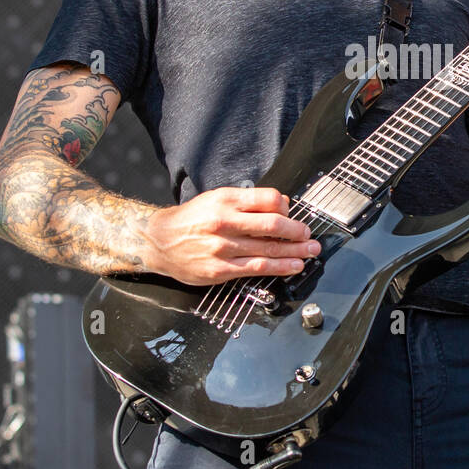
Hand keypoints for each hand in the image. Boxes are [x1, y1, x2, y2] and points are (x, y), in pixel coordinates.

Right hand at [143, 186, 320, 284]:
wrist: (159, 241)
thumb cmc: (191, 220)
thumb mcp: (216, 199)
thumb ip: (248, 201)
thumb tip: (281, 204)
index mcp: (226, 200)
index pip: (268, 199)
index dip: (286, 208)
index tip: (293, 216)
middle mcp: (225, 221)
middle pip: (273, 225)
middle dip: (297, 232)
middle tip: (308, 236)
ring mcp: (223, 247)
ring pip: (268, 249)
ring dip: (295, 252)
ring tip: (310, 252)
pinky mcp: (220, 269)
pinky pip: (257, 268)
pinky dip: (280, 268)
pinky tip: (293, 266)